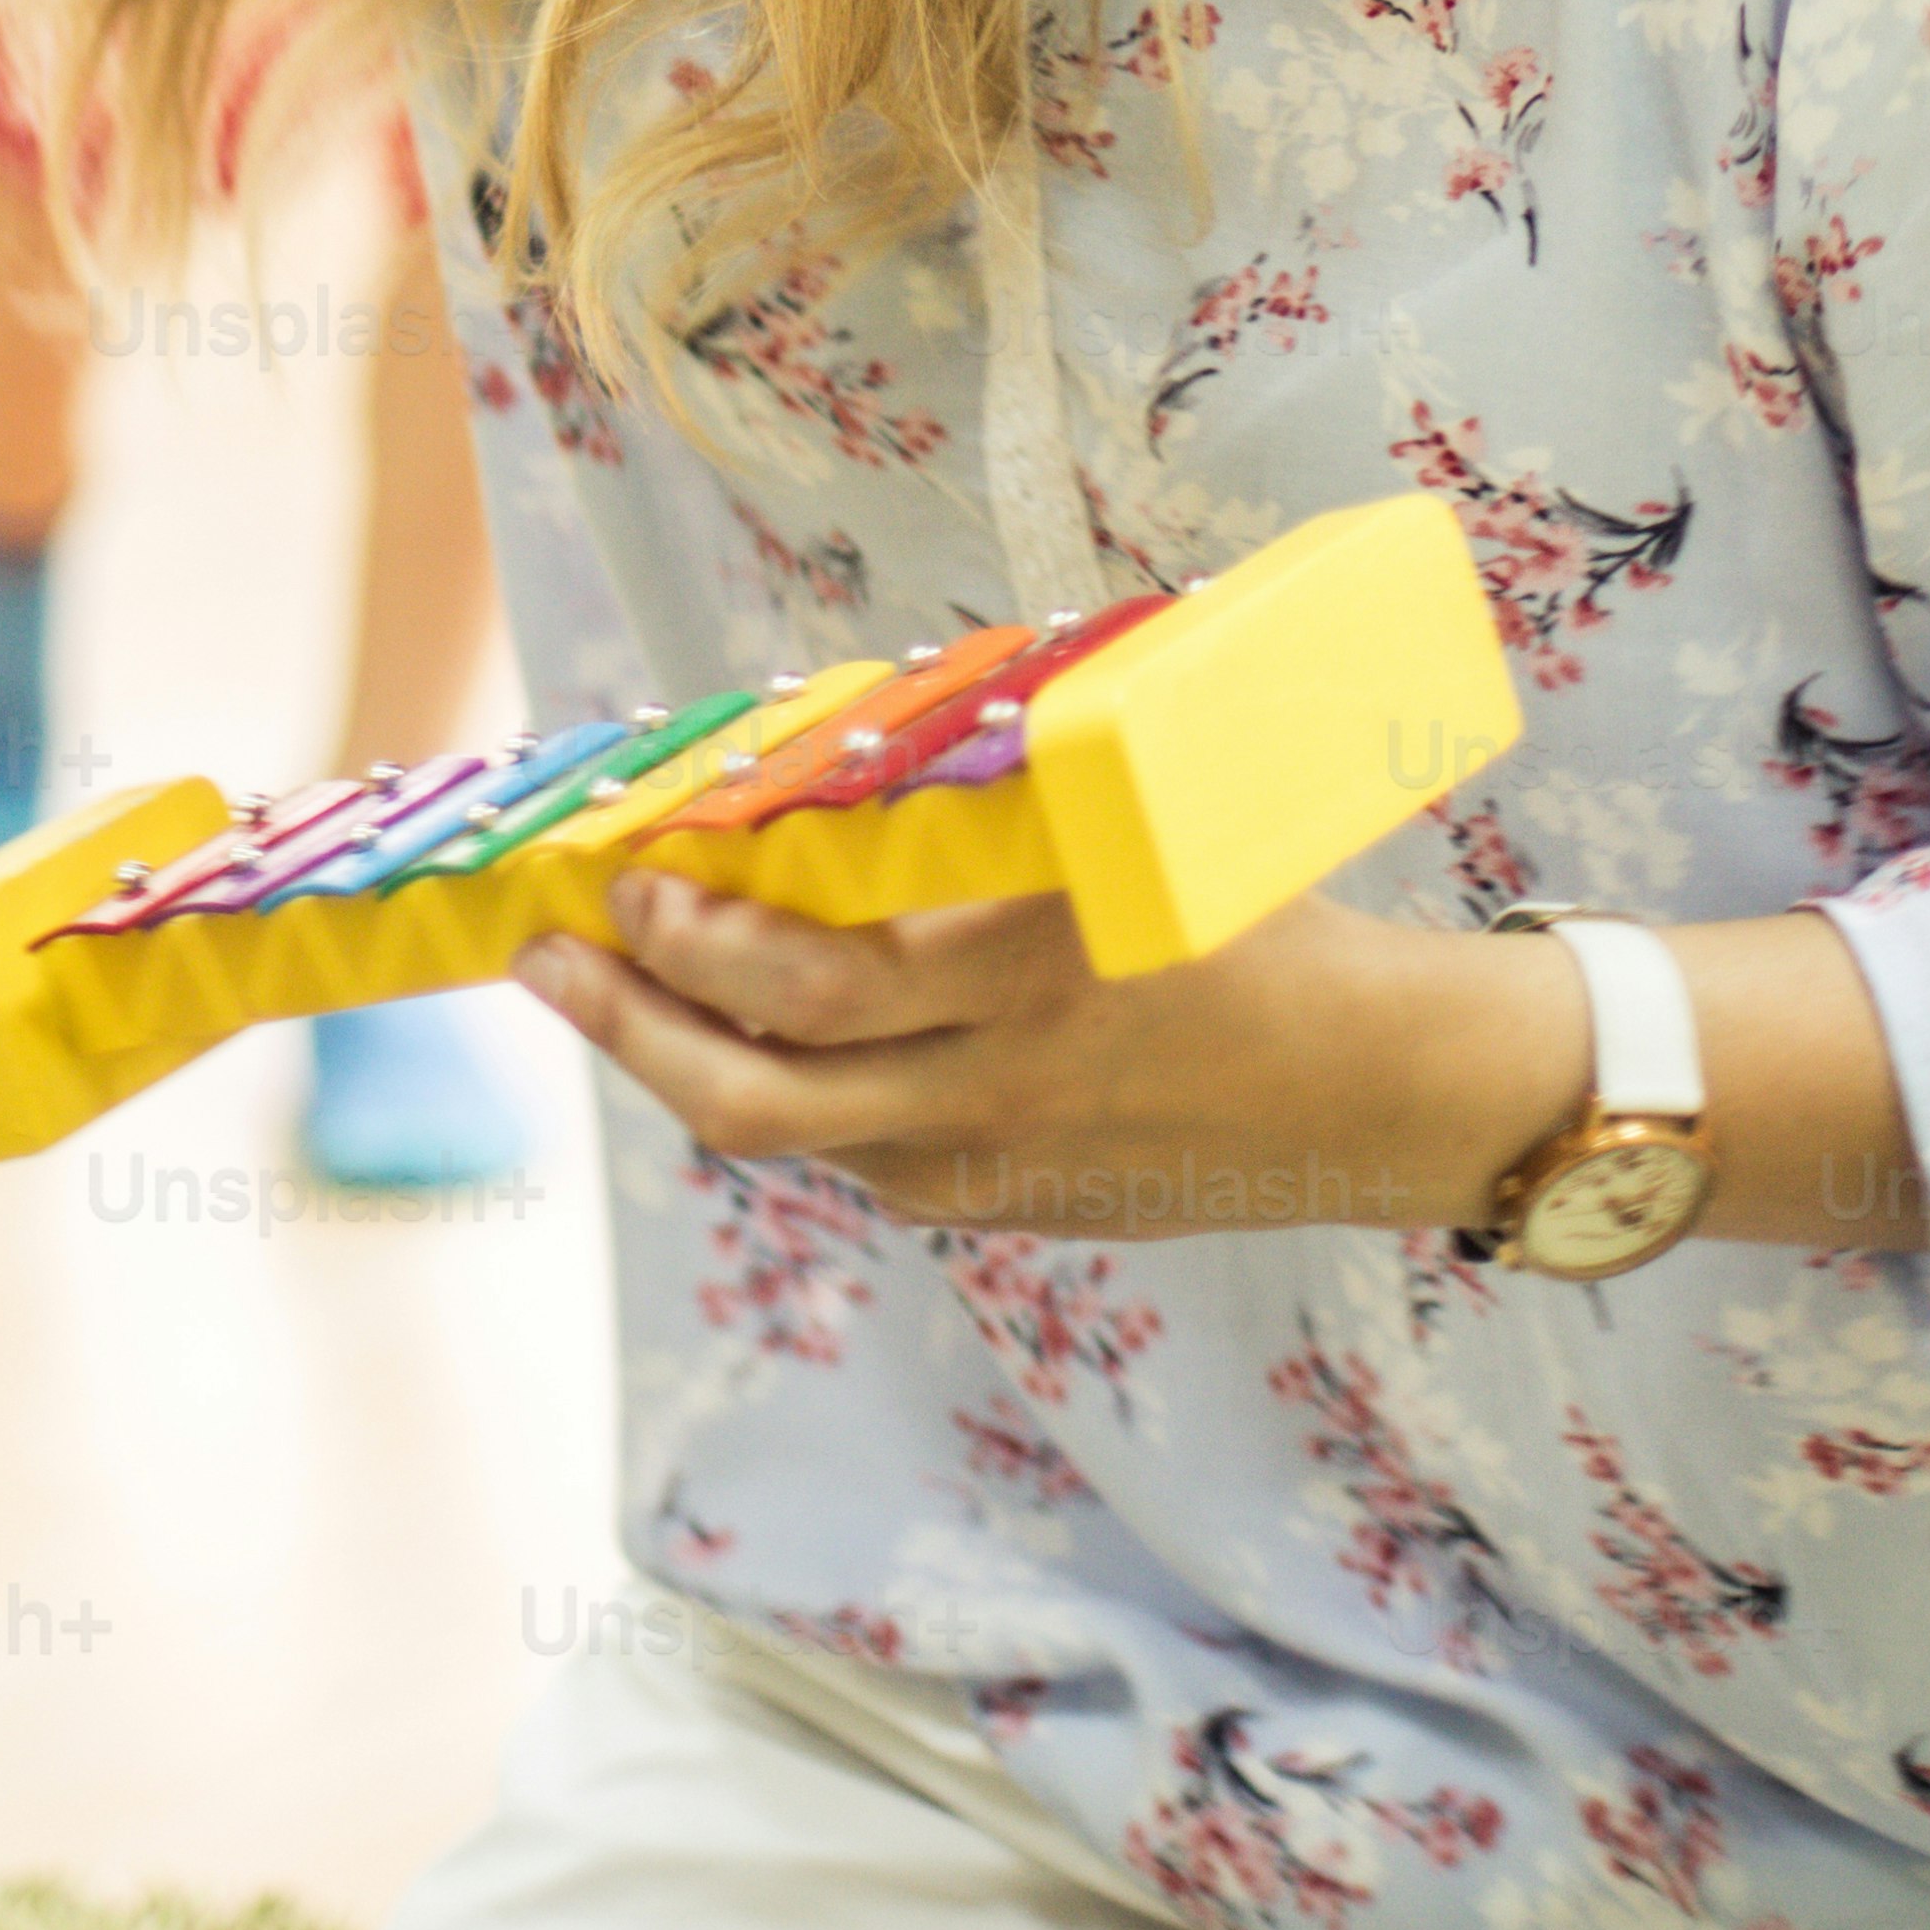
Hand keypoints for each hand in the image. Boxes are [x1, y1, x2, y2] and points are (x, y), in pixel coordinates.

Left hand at [515, 873, 1588, 1247]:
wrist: (1372, 1087)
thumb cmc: (1256, 908)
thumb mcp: (1138, 827)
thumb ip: (1002, 795)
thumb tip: (845, 724)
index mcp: (1035, 965)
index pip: (818, 974)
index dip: (702, 931)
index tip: (636, 865)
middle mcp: (998, 1079)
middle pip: (762, 1086)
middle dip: (634, 1015)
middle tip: (558, 944)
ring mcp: (992, 1159)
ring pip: (787, 1135)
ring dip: (672, 1063)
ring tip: (594, 990)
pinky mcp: (999, 1204)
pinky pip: (853, 1153)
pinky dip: (775, 1089)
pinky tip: (730, 1028)